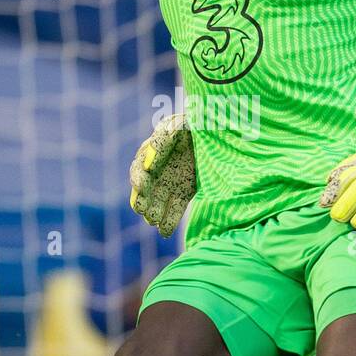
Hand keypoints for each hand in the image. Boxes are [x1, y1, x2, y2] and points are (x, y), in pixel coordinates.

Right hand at [129, 113, 196, 237]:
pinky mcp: (183, 193)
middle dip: (143, 201)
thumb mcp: (177, 124)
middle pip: (142, 192)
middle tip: (146, 210)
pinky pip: (173, 210)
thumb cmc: (194, 123)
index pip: (139, 170)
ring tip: (155, 221)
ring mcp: (169, 183)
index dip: (139, 179)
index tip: (144, 185)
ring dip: (153, 214)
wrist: (216, 130)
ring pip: (155, 204)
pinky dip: (168, 223)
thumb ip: (163, 140)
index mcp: (152, 152)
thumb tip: (148, 166)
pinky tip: (164, 232)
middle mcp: (157, 170)